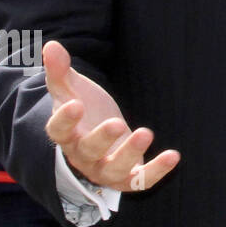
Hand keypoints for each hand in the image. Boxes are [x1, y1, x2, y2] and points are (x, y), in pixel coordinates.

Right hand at [43, 40, 178, 192]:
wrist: (99, 136)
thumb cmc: (84, 110)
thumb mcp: (72, 89)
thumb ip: (60, 71)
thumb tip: (51, 46)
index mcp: (67, 135)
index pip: (59, 131)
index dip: (65, 120)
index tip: (75, 104)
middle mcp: (83, 156)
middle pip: (87, 152)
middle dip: (101, 139)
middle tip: (115, 123)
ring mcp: (105, 168)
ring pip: (113, 170)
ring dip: (129, 154)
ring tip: (146, 132)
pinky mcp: (128, 175)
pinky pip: (140, 180)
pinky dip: (156, 171)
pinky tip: (174, 155)